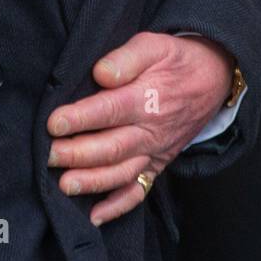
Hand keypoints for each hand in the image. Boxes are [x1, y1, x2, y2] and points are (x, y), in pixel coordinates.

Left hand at [45, 31, 233, 225]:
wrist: (213, 79)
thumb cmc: (175, 60)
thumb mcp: (154, 45)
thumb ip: (126, 58)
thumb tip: (101, 73)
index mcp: (147, 98)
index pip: (110, 111)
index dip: (80, 118)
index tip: (54, 123)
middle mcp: (151, 130)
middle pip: (112, 147)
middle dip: (78, 154)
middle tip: (48, 156)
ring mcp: (155, 151)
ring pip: (122, 173)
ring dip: (92, 182)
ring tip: (64, 185)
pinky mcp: (157, 165)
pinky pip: (139, 191)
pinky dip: (118, 206)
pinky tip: (95, 216)